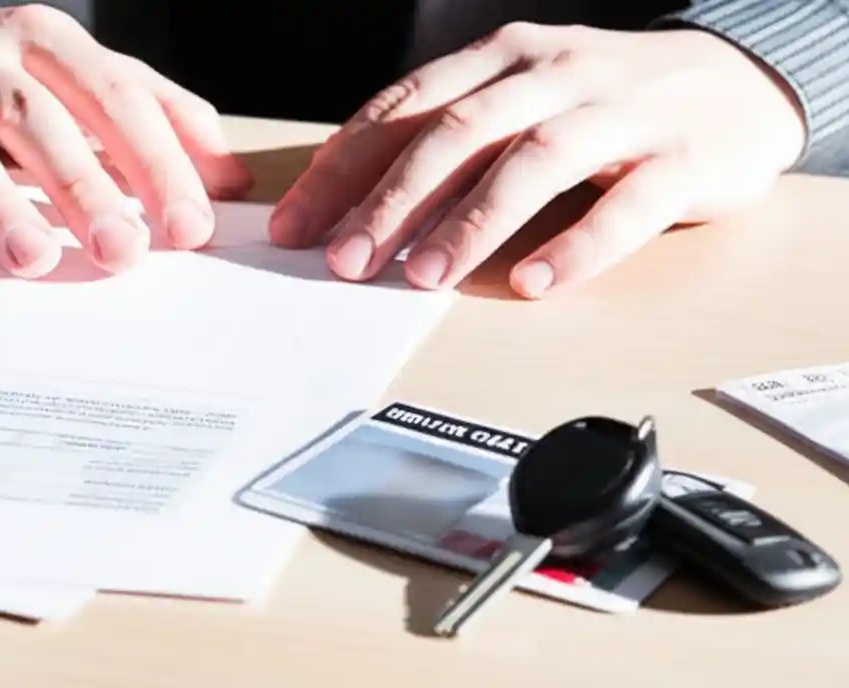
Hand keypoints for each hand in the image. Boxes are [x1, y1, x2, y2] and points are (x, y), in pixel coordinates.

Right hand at [0, 5, 250, 276]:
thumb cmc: (15, 79)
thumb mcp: (94, 80)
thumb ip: (165, 118)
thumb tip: (232, 180)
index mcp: (46, 41)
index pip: (113, 99)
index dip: (154, 164)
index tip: (189, 228)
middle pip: (34, 121)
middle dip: (83, 188)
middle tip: (122, 254)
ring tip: (33, 259)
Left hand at [270, 23, 805, 297]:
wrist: (737, 84)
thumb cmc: (600, 105)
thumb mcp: (517, 102)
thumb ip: (446, 138)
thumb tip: (349, 199)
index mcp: (503, 59)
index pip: (405, 110)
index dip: (344, 169)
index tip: (295, 227)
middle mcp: (556, 74)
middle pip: (461, 133)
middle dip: (394, 199)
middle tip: (346, 260)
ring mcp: (623, 112)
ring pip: (536, 161)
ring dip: (472, 222)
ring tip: (423, 276)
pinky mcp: (684, 158)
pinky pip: (628, 204)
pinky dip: (577, 245)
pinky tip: (532, 282)